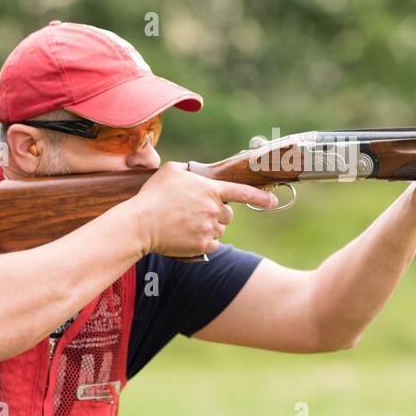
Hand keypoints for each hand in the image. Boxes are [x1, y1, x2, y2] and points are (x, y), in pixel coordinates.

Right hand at [125, 162, 278, 257]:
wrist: (141, 223)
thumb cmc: (153, 196)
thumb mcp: (171, 171)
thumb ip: (188, 170)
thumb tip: (193, 174)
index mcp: (211, 189)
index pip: (243, 192)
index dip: (260, 197)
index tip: (273, 201)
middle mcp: (215, 209)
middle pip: (229, 214)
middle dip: (217, 214)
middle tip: (196, 213)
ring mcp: (210, 228)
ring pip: (220, 229)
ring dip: (210, 227)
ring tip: (187, 224)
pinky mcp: (203, 245)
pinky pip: (213, 244)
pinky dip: (204, 242)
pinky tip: (188, 236)